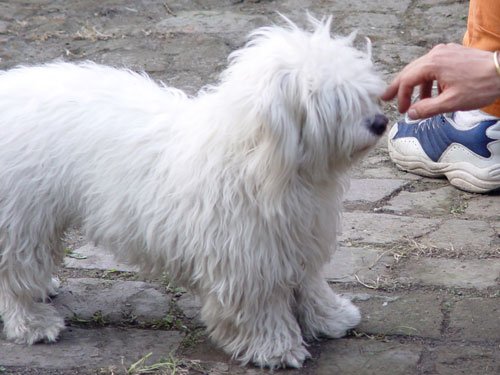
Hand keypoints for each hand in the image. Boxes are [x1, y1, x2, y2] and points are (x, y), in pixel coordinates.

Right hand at [381, 43, 499, 118]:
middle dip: (399, 87)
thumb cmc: (480, 86)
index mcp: (433, 64)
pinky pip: (434, 67)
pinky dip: (428, 80)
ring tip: (415, 102)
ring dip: (416, 86)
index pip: (407, 80)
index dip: (402, 96)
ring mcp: (445, 52)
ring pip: (421, 69)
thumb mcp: (451, 103)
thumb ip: (427, 109)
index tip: (401, 110)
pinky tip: (433, 93)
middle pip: (409, 71)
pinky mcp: (453, 54)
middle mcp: (436, 54)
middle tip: (386, 97)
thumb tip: (411, 114)